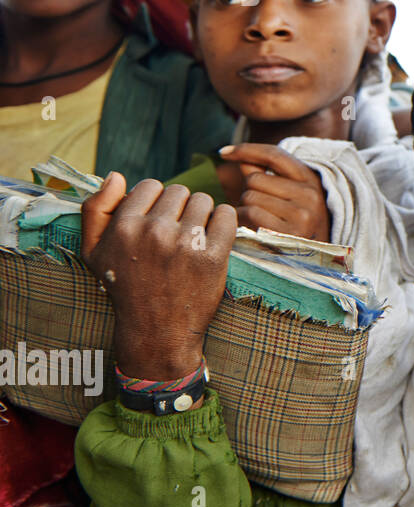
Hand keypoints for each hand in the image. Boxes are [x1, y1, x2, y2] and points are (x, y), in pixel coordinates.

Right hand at [81, 173, 236, 380]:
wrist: (156, 331)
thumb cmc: (124, 287)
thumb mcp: (93, 252)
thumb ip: (95, 209)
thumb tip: (116, 175)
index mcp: (124, 227)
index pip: (150, 185)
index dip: (155, 202)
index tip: (155, 222)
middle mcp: (154, 231)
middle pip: (179, 191)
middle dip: (178, 208)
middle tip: (174, 234)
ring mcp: (187, 243)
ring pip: (204, 200)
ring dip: (201, 215)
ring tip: (192, 239)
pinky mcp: (215, 255)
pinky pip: (228, 215)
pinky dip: (224, 221)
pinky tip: (214, 238)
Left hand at [218, 143, 331, 241]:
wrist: (319, 258)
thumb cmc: (296, 220)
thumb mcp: (290, 193)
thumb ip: (264, 173)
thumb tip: (235, 156)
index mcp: (310, 179)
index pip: (274, 155)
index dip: (246, 150)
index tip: (223, 153)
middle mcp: (309, 194)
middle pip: (255, 179)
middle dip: (248, 191)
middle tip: (257, 206)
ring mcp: (301, 215)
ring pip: (249, 197)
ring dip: (244, 208)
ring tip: (257, 219)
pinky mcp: (287, 234)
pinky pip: (250, 215)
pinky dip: (243, 221)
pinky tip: (252, 228)